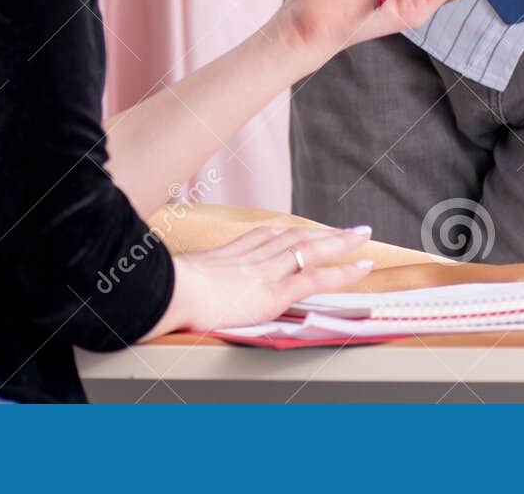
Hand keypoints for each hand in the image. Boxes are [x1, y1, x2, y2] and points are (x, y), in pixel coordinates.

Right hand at [155, 225, 377, 334]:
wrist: (166, 293)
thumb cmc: (161, 292)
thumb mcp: (170, 281)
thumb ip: (182, 282)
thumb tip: (171, 287)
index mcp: (224, 256)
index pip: (262, 237)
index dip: (284, 233)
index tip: (297, 229)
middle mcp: (249, 258)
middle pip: (291, 237)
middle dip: (319, 232)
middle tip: (344, 228)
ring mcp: (264, 273)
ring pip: (309, 250)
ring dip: (339, 242)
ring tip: (361, 236)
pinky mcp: (275, 292)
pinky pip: (317, 279)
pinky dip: (343, 272)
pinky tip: (362, 267)